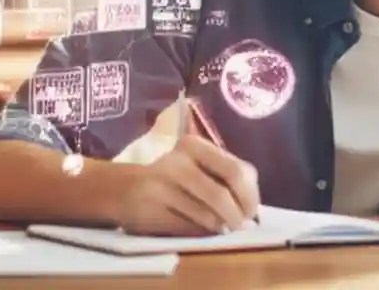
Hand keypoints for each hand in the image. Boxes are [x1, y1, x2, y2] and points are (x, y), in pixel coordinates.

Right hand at [115, 135, 259, 236]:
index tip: (251, 212)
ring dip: (219, 227)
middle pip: (220, 193)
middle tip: (239, 226)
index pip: (237, 171)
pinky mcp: (149, 210)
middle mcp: (177, 162)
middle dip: (236, 215)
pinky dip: (201, 234)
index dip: (249, 196)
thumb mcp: (200, 166)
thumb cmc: (175, 179)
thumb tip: (251, 212)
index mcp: (195, 145)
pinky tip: (201, 231)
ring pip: (204, 215)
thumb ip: (226, 179)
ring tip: (222, 229)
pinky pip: (187, 228)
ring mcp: (160, 186)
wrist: (126, 189)